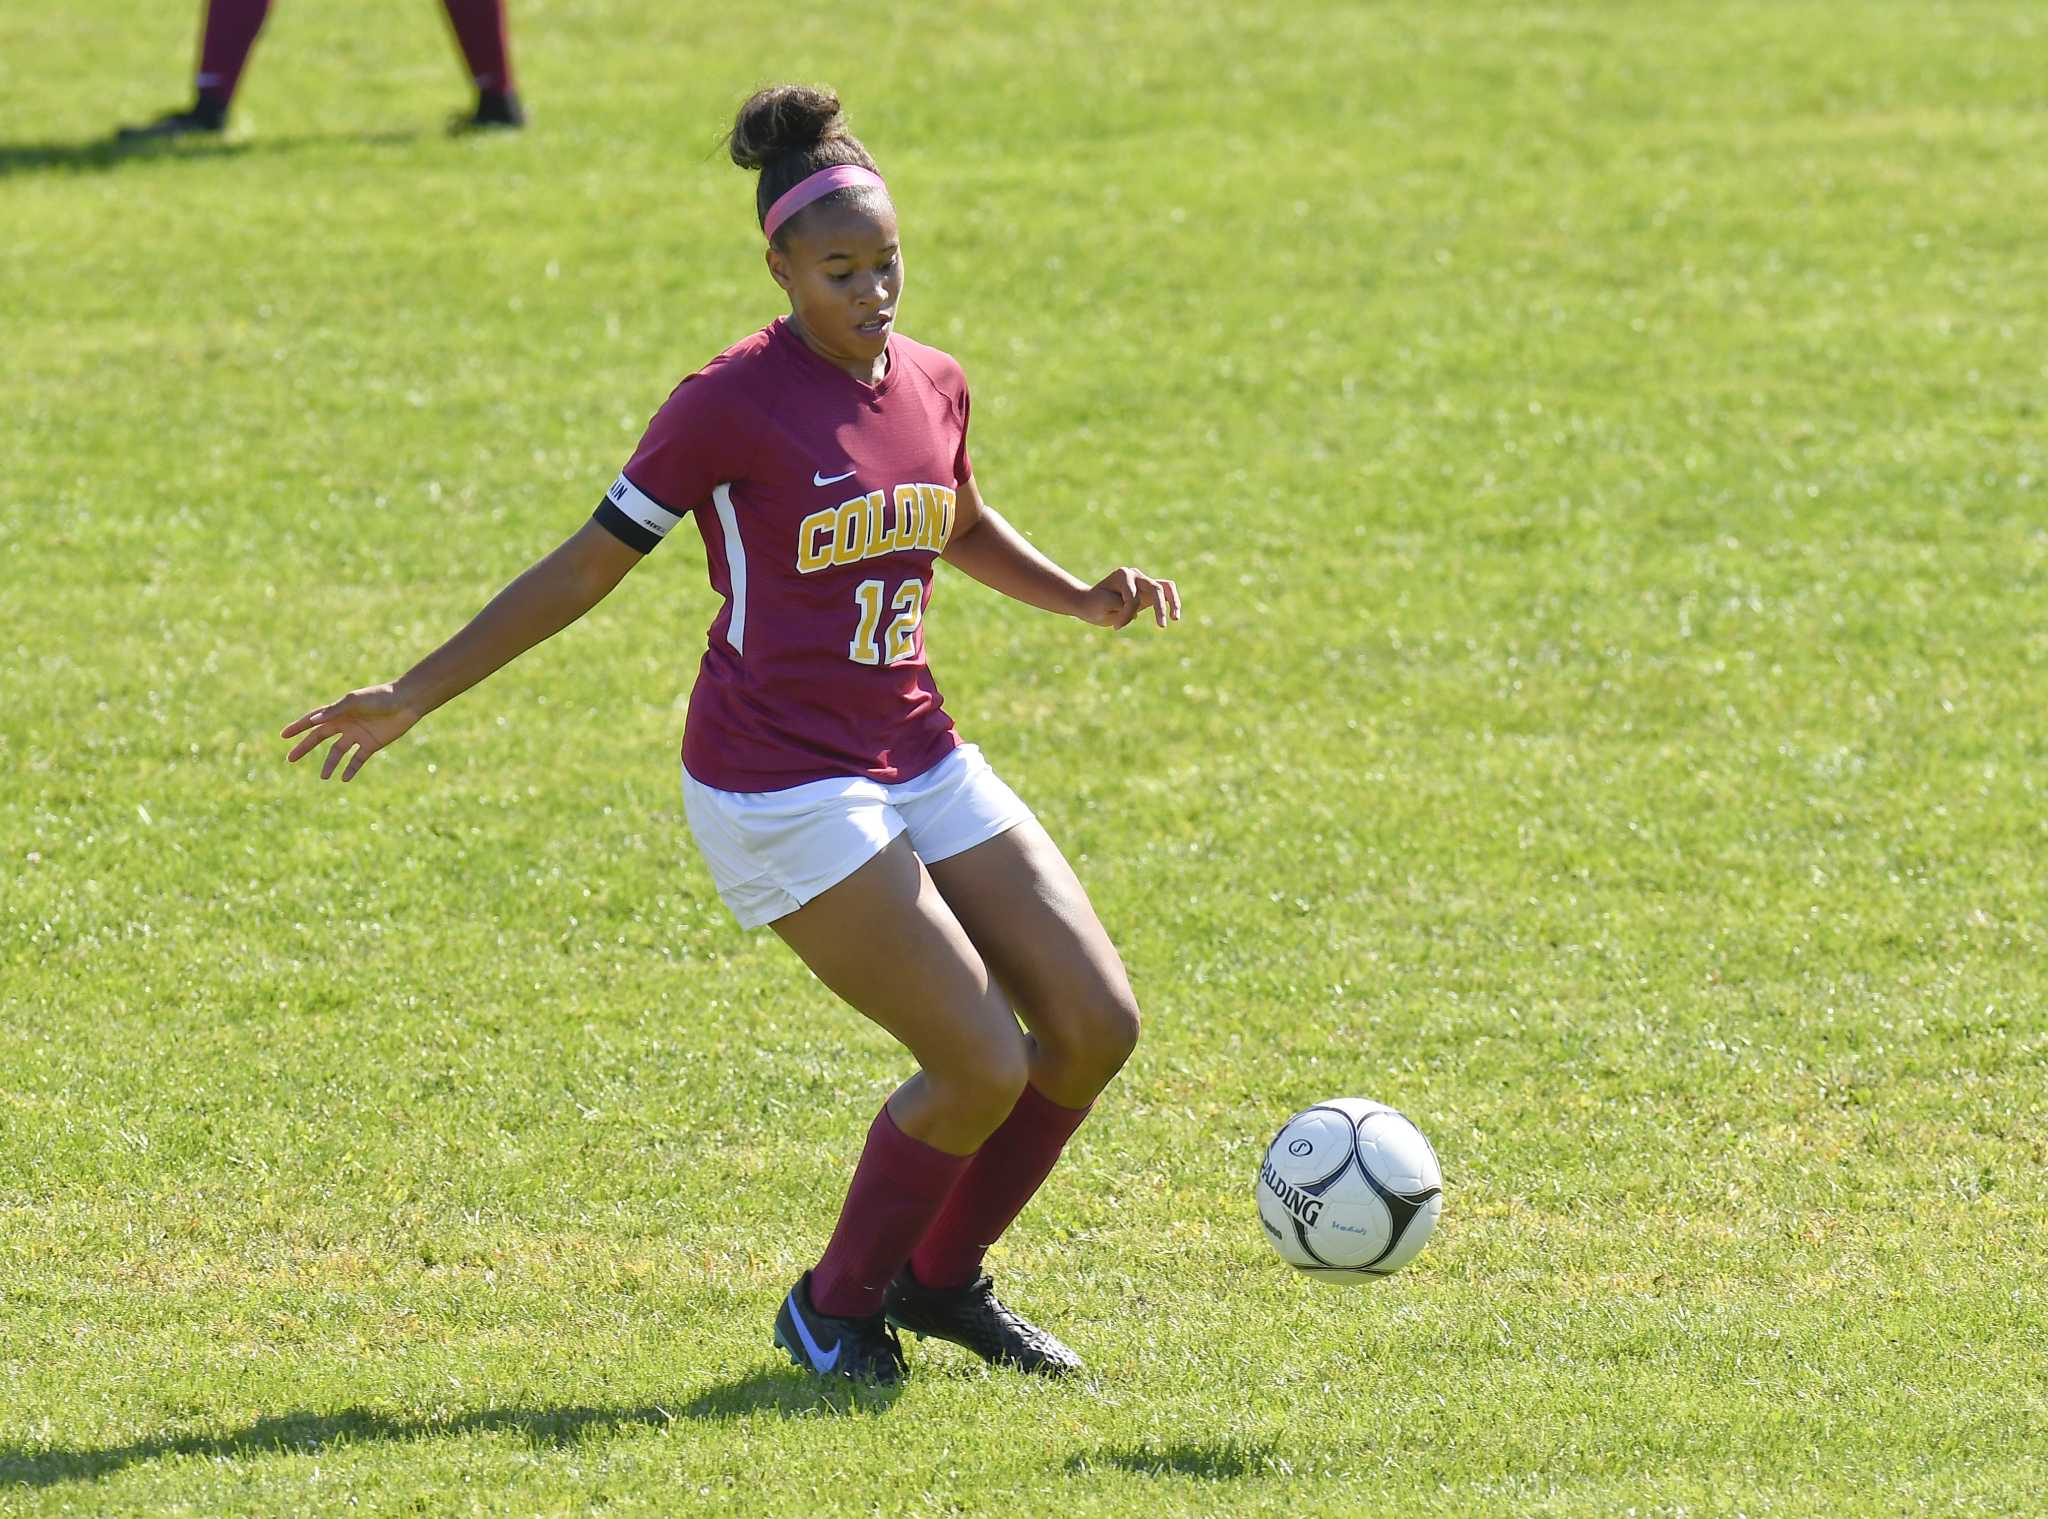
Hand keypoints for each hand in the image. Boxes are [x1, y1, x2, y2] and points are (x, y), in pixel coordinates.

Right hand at [281, 684, 420, 780]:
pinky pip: (358, 759)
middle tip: (290, 759)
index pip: (313, 720)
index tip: (283, 735)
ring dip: (330, 764)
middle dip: (305, 748)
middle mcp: (345, 724)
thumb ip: (335, 711)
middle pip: (320, 738)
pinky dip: (351, 769)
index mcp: (338, 711)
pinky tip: (344, 778)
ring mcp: (358, 735)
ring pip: (338, 752)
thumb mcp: (355, 702)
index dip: (298, 727)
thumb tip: (313, 721)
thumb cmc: (380, 697)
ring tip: (324, 777)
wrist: (407, 702)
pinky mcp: (372, 744)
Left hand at [1077, 567, 1180, 628]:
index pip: (1133, 597)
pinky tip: (1174, 617)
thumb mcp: (1104, 606)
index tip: (1116, 627)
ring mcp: (1144, 582)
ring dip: (1173, 602)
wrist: (1091, 603)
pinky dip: (1173, 602)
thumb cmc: (1095, 604)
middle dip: (1159, 608)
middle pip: (1155, 589)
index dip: (1127, 614)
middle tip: (1161, 627)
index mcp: (1123, 574)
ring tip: (1175, 618)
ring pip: (1166, 587)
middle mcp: (1136, 575)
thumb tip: (1137, 614)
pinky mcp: (1149, 592)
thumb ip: (1122, 607)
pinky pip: (1167, 592)